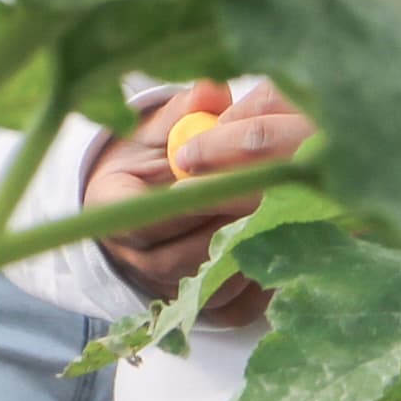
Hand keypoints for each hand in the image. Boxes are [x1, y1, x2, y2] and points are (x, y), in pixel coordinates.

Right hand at [88, 79, 316, 322]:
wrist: (138, 204)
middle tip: (278, 194)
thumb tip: (213, 90)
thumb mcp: (158, 130)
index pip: (149, 215)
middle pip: (186, 254)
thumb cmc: (150, 161)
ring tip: (290, 218)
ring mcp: (166, 289)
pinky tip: (289, 249)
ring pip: (214, 281)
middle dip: (232, 222)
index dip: (192, 200)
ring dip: (250, 251)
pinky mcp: (200, 310)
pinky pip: (236, 305)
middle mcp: (132, 257)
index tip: (232, 178)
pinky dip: (263, 280)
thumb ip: (185, 113)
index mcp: (110, 209)